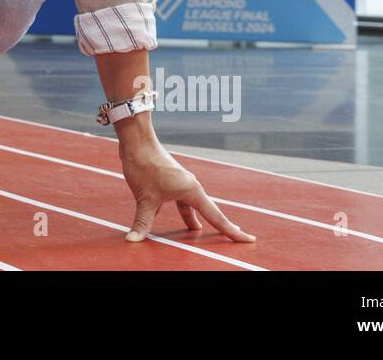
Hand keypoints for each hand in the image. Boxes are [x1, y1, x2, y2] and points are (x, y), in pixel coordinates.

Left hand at [118, 140, 255, 243]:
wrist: (137, 141)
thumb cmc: (144, 165)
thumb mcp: (145, 198)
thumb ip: (143, 222)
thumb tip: (133, 240)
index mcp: (192, 190)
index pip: (216, 217)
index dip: (232, 231)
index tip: (249, 240)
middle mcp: (190, 186)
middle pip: (210, 212)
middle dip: (222, 226)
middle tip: (238, 237)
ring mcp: (181, 183)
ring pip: (194, 207)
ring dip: (198, 220)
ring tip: (202, 233)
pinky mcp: (170, 181)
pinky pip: (182, 202)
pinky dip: (186, 213)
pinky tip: (186, 221)